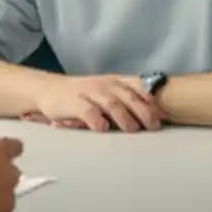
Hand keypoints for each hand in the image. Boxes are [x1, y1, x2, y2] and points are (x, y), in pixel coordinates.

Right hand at [28, 75, 164, 132]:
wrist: (48, 89)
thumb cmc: (81, 95)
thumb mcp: (104, 91)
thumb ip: (123, 98)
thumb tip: (150, 114)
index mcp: (114, 81)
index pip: (137, 86)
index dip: (151, 99)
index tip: (163, 113)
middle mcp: (104, 84)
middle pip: (128, 96)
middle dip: (143, 111)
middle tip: (154, 126)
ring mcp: (89, 93)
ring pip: (112, 103)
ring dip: (124, 117)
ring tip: (133, 130)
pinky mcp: (74, 103)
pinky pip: (88, 112)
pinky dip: (97, 120)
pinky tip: (103, 129)